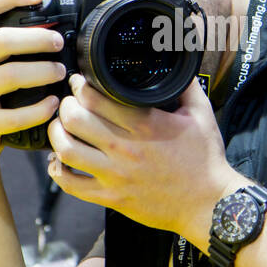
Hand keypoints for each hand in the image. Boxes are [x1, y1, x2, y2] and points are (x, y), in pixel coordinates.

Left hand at [46, 73, 248, 246]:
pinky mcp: (111, 198)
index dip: (81, 86)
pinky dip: (58, 171)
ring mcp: (115, 176)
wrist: (209, 204)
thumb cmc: (205, 159)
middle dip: (66, 106)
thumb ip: (186, 87)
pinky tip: (60, 162)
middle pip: (74, 120)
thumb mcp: (201, 115)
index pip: (96, 98)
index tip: (80, 83)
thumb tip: (179, 62)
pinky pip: (71, 185)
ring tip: (61, 129)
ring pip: (67, 150)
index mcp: (145, 124)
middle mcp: (125, 148)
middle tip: (69, 104)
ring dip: (57, 136)